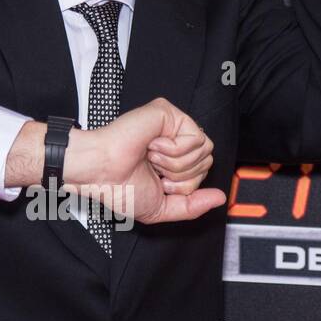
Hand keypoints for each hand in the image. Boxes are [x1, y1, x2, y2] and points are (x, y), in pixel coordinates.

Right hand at [64, 97, 225, 224]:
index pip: (202, 172)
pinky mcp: (168, 113)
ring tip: (151, 158)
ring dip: (175, 164)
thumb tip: (219, 198)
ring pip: (204, 150)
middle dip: (182, 176)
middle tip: (154, 170)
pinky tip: (153, 147)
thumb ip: (193, 206)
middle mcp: (173, 140)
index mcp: (172, 160)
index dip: (185, 185)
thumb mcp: (163, 208)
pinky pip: (195, 137)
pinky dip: (174, 151)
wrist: (101, 174)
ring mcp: (172, 124)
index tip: (160, 183)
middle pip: (207, 161)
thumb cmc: (120, 187)